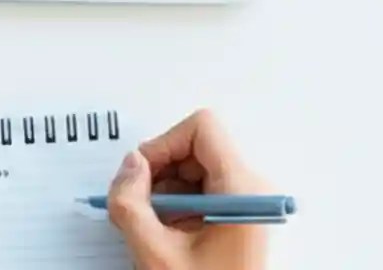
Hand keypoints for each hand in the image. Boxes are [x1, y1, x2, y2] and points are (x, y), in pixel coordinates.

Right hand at [106, 109, 270, 269]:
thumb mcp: (157, 255)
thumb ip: (131, 203)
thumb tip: (129, 166)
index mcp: (243, 189)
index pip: (202, 128)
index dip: (163, 144)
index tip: (140, 173)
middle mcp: (253, 189)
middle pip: (197, 148)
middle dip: (160, 173)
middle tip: (139, 205)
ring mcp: (249, 204)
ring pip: (198, 171)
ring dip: (166, 194)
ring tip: (154, 229)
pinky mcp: (242, 218)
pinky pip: (205, 193)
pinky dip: (179, 208)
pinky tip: (170, 237)